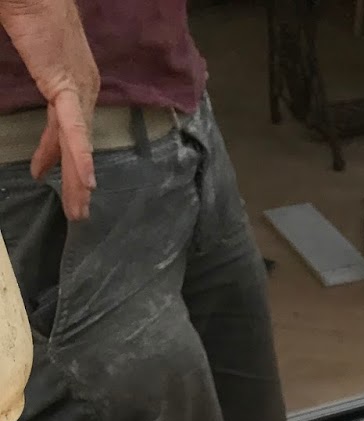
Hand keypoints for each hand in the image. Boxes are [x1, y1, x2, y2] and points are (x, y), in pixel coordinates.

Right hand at [0, 0, 97, 218]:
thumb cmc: (28, 12)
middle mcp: (84, 87)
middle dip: (75, 178)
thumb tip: (36, 76)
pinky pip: (73, 129)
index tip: (47, 173)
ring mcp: (79, 88)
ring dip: (78, 179)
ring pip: (78, 144)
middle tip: (77, 209)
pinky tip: (86, 182)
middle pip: (78, 142)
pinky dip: (81, 156)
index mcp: (75, 79)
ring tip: (79, 208)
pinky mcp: (68, 87)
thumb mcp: (33, 53)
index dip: (59, 153)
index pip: (68, 127)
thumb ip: (36, 71)